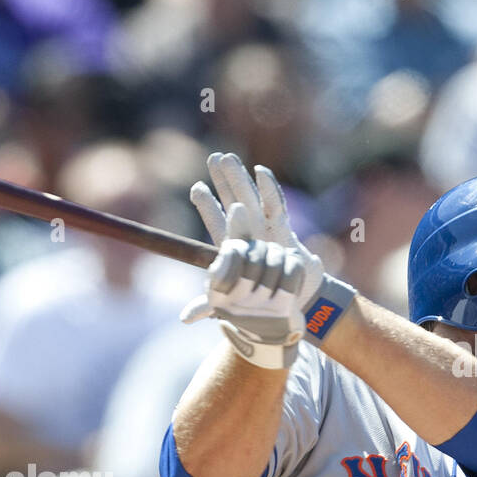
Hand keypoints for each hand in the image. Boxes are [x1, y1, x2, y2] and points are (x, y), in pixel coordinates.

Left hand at [187, 152, 356, 351]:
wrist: (293, 301)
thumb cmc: (261, 300)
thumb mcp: (231, 302)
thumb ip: (208, 305)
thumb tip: (183, 318)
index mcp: (233, 247)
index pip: (217, 222)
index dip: (207, 206)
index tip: (195, 189)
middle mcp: (248, 232)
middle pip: (233, 200)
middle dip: (224, 181)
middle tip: (213, 158)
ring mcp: (265, 228)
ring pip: (251, 198)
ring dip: (240, 178)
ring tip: (227, 157)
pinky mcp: (283, 228)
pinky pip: (276, 204)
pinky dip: (269, 188)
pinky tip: (260, 171)